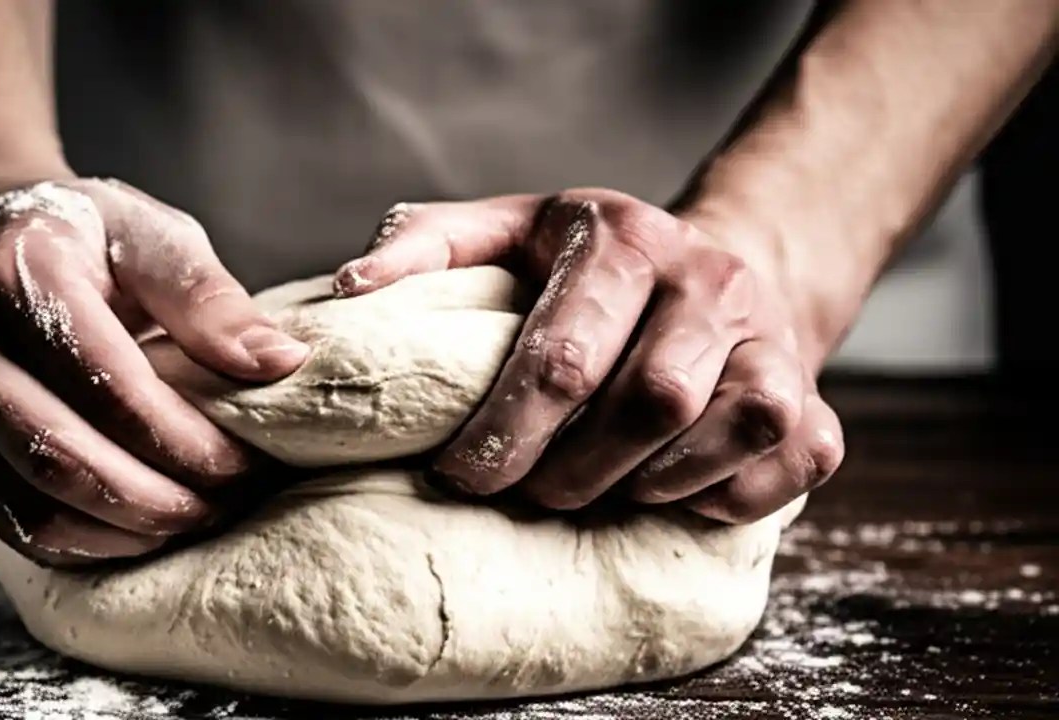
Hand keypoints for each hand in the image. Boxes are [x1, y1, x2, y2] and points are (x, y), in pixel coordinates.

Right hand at [0, 177, 308, 564]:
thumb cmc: (86, 238)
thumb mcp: (153, 236)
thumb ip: (210, 299)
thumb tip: (278, 363)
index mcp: (14, 275)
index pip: (108, 386)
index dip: (185, 440)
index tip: (248, 463)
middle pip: (61, 457)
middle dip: (160, 500)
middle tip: (230, 506)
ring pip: (32, 507)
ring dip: (126, 533)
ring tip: (195, 521)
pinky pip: (9, 525)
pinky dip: (85, 544)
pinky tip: (142, 530)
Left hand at [333, 189, 843, 522]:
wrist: (718, 269)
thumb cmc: (589, 267)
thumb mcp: (507, 231)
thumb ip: (427, 246)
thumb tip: (351, 291)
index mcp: (626, 238)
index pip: (564, 352)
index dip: (504, 431)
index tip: (460, 475)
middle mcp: (713, 282)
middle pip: (651, 400)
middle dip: (572, 471)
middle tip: (525, 493)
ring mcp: (777, 342)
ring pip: (732, 430)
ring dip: (648, 485)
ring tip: (593, 489)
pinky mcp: (817, 403)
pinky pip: (787, 466)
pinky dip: (722, 497)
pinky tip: (670, 489)